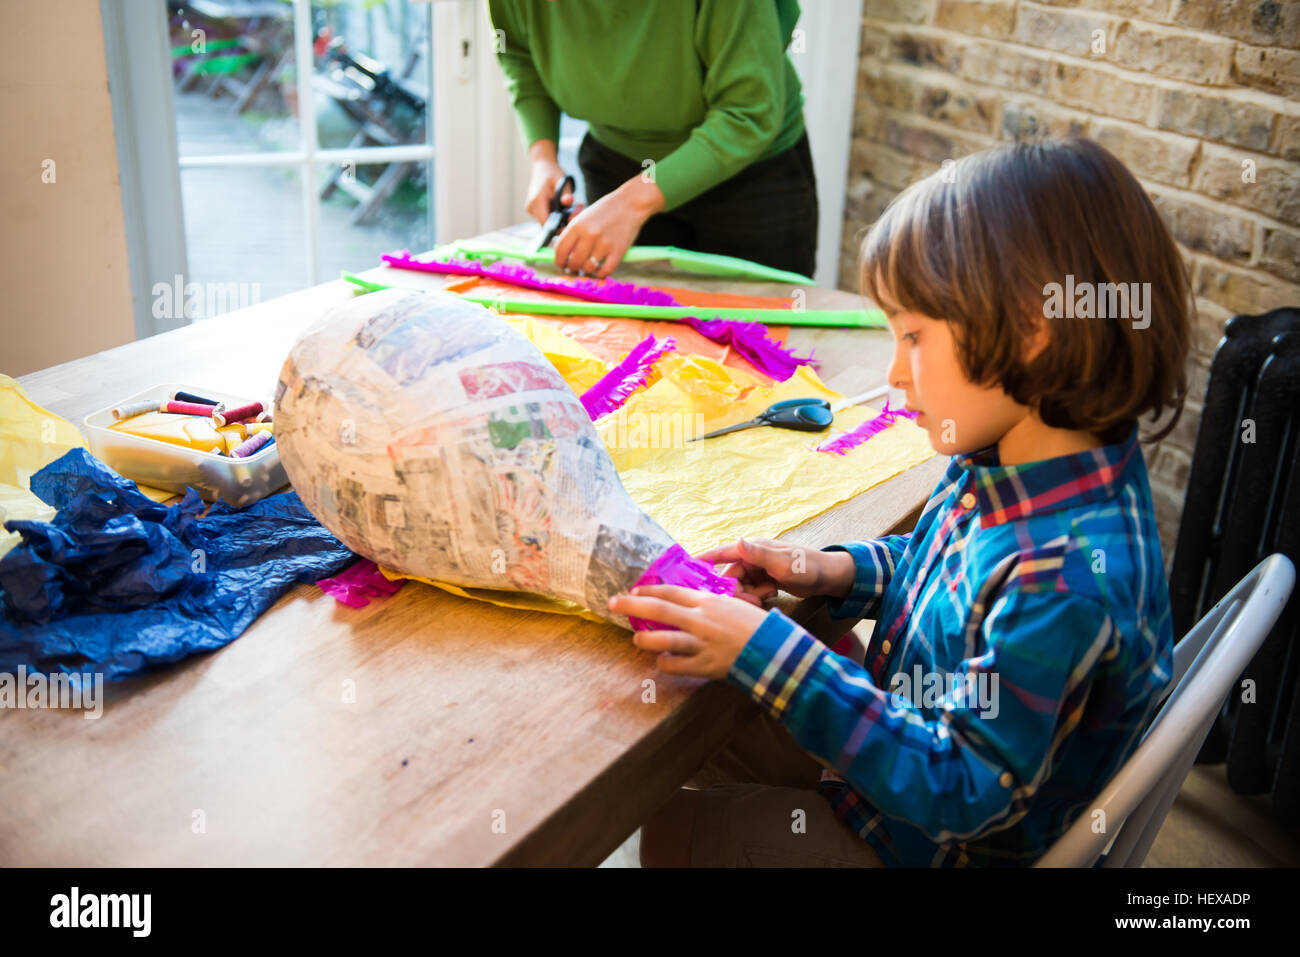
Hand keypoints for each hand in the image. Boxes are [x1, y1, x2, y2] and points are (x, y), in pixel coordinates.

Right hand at [526, 157, 577, 224]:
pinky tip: (566, 207)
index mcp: (536, 200)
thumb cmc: (552, 172)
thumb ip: (566, 193)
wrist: (542, 166)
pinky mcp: (535, 211)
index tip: (573, 222)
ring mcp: (531, 210)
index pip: (546, 223)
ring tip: (575, 207)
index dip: (559, 227)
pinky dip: (558, 216)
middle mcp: (531, 208)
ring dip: (562, 218)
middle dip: (564, 222)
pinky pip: (548, 218)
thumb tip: (568, 202)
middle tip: (578, 210)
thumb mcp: (562, 180)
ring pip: (549, 222)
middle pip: (548, 224)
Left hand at [552, 175, 662, 278]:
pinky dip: (601, 274)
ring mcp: (604, 244)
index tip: (562, 265)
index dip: (559, 261)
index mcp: (577, 225)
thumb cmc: (605, 210)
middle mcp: (589, 235)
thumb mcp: (584, 217)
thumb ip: (573, 234)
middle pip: (574, 262)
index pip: (560, 250)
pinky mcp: (618, 251)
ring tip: (589, 267)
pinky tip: (600, 271)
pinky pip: (606, 271)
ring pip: (589, 268)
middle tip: (576, 268)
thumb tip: (564, 254)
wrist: (630, 203)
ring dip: (587, 271)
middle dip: (573, 268)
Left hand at [608, 585, 767, 679]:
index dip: (649, 589)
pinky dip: (666, 663)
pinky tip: (661, 661)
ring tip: (636, 638)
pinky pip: (677, 666)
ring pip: (665, 639)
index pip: (671, 592)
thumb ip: (706, 604)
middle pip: (660, 609)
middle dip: (633, 605)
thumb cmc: (754, 625)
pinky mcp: (706, 666)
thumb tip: (681, 602)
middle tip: (612, 602)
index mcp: (708, 602)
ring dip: (646, 638)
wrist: (776, 650)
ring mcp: (703, 644)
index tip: (633, 589)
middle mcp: (702, 621)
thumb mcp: (731, 605)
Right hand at [694, 539, 855, 604]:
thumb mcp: (783, 562)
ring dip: (747, 596)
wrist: (830, 578)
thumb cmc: (808, 566)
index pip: (721, 553)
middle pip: (729, 576)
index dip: (702, 561)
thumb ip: (760, 554)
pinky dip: (756, 597)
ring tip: (763, 599)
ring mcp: (758, 570)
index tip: (684, 570)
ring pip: (739, 587)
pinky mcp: (764, 581)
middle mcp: (752, 557)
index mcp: (752, 548)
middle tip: (750, 601)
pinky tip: (770, 597)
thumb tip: (737, 542)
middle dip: (735, 591)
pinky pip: (750, 592)